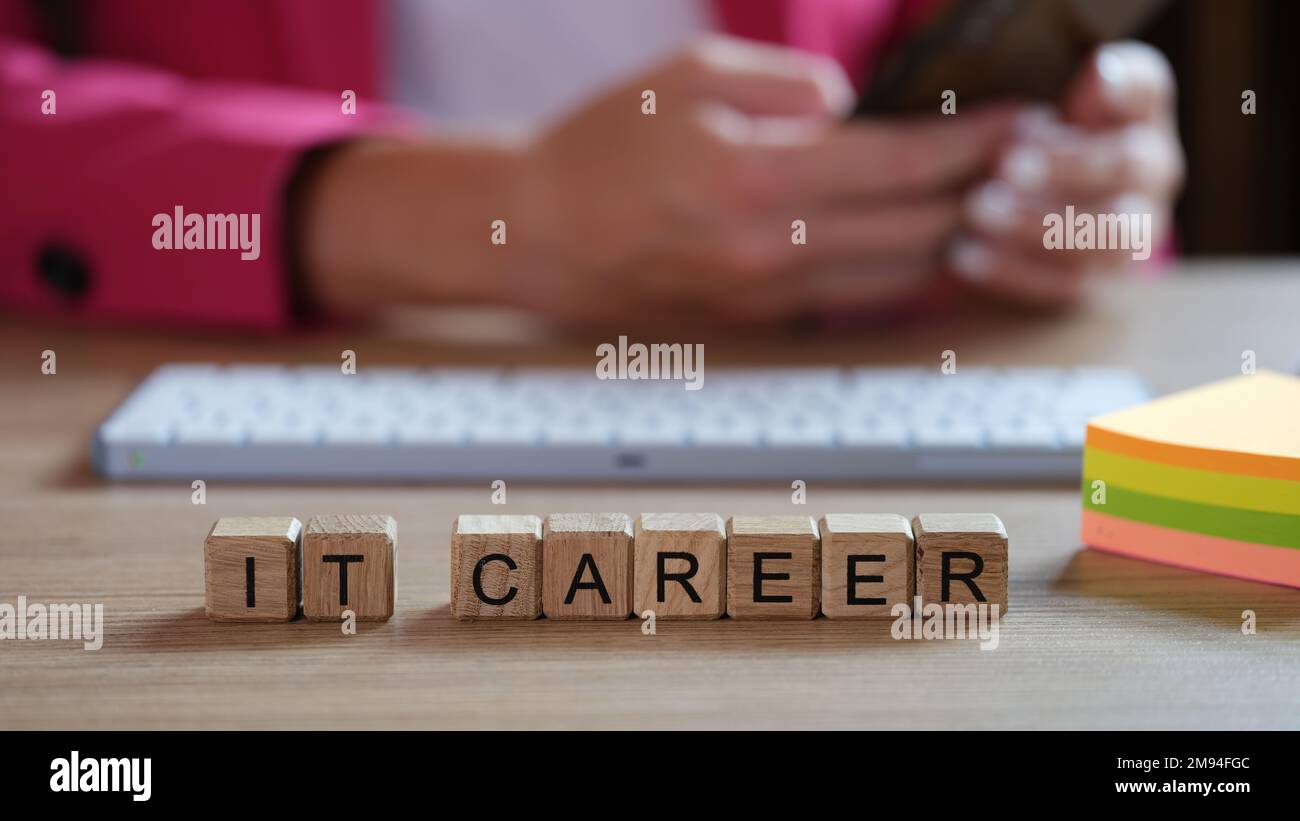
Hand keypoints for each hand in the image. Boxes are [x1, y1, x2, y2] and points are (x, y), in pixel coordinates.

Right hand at [511, 36, 1019, 325]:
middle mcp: (773, 247)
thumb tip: (852, 105)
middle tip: (1034, 165)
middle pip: (916, 228)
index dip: (973, 145)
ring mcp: (768, 295)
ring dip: (957, 240)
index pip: (900, 164)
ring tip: (999, 205)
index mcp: (757, 175)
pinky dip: (905, 272)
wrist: (536, 234)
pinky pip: (856, 299)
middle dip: (988, 194)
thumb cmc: (602, 144)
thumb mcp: (685, 75)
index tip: (1024, 123)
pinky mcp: (757, 320)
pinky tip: (931, 245)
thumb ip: (782, 84)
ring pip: (897, 276)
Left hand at [947, 41, 1184, 306]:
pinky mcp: (1100, 286)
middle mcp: (1151, 176)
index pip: (1149, 90)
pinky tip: (964, 255)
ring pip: (1104, 235)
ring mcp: (1133, 235)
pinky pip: (1065, 285)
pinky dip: (1012, 270)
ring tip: (976, 210)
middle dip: (1067, 165)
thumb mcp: (1046, 116)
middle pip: (1129, 167)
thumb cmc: (1039, 151)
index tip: (1094, 76)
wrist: (1036, 229)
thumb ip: (1073, 97)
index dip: (1128, 85)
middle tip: (1005, 164)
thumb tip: (1102, 71)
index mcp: (1141, 119)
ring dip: (1035, 222)